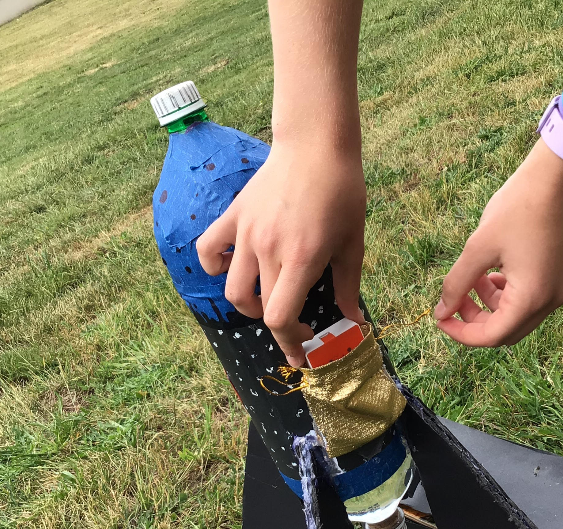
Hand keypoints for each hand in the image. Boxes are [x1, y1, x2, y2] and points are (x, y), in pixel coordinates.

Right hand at [196, 140, 365, 365]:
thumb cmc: (342, 191)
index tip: (304, 349)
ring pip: (232, 288)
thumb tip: (352, 320)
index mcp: (301, 259)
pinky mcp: (234, 217)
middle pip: (260, 309)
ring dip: (249, 305)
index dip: (290, 341)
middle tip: (297, 328)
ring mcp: (246, 233)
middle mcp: (268, 250)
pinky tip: (232, 267)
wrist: (315, 145)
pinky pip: (209, 250)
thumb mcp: (353, 242)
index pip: (280, 318)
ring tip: (267, 300)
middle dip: (280, 328)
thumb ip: (349, 285)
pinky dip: (215, 266)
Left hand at [434, 139, 562, 346]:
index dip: (460, 333)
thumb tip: (441, 312)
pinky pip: (529, 300)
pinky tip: (493, 271)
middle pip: (505, 331)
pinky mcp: (559, 276)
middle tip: (454, 298)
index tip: (439, 318)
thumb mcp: (479, 247)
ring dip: (489, 306)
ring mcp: (558, 290)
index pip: (491, 337)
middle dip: (475, 321)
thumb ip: (457, 283)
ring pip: (516, 316)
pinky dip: (506, 294)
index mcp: (531, 298)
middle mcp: (549, 302)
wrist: (562, 175)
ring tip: (473, 277)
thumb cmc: (520, 207)